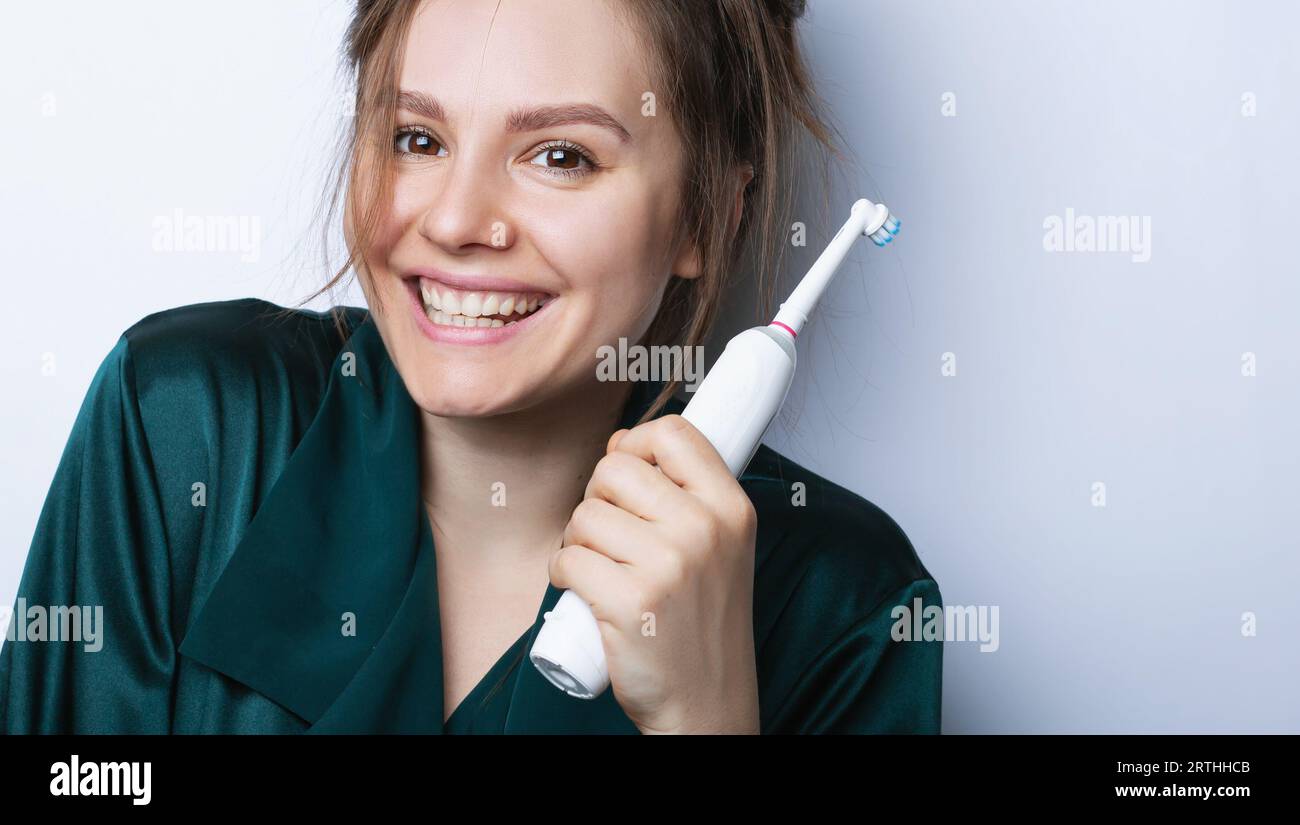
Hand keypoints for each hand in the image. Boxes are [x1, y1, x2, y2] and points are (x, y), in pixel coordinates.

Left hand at [549, 414, 760, 733]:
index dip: (636, 443)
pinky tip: (584, 592)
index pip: (674, 434)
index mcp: (731, 508)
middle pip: (615, 469)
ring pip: (584, 515)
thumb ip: (685, 494)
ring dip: (578, 540)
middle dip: (597, 499)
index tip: (627, 472)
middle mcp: (705, 529)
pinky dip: (563, 574)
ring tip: (603, 570)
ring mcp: (668, 565)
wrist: (708, 702)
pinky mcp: (629, 601)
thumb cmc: (702, 621)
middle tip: (610, 536)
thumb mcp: (721, 547)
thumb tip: (621, 445)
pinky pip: (566, 558)